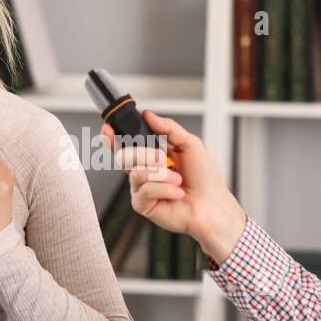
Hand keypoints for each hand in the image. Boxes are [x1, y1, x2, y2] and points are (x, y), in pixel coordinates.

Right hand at [101, 110, 247, 263]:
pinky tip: (177, 193)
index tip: (108, 128)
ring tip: (178, 180)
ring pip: (136, 173)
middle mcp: (143, 172)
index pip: (124, 145)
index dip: (112, 137)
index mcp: (151, 156)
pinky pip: (144, 191)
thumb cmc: (205, 178)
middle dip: (145, 154)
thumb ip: (168, 128)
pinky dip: (164, 189)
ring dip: (161, 174)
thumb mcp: (190, 144)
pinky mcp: (142, 205)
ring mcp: (141, 189)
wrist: (212, 204)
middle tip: (164, 159)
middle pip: (125, 156)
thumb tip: (148, 115)